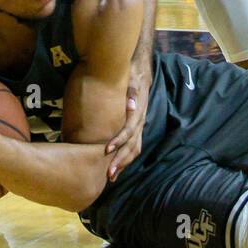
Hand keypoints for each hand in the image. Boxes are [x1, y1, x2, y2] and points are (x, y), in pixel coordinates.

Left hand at [104, 59, 150, 178]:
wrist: (141, 71)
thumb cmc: (133, 75)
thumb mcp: (132, 78)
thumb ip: (132, 91)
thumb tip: (130, 105)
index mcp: (138, 113)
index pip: (128, 131)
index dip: (118, 141)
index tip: (106, 150)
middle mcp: (140, 122)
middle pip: (132, 146)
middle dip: (121, 160)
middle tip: (109, 174)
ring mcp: (140, 126)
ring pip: (134, 149)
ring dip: (124, 163)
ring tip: (112, 176)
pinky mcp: (137, 128)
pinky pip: (134, 147)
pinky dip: (126, 158)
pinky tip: (118, 167)